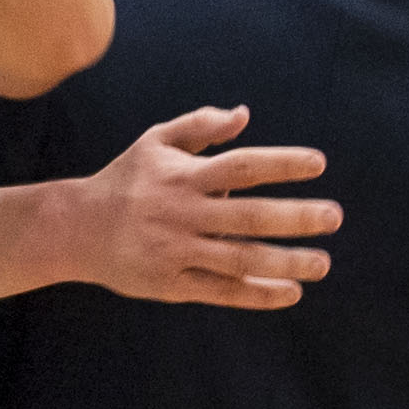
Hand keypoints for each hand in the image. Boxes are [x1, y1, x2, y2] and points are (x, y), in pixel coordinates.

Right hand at [56, 105, 337, 310]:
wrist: (74, 229)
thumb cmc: (123, 181)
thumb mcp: (155, 143)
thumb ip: (199, 126)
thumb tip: (244, 114)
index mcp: (183, 176)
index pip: (241, 166)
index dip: (281, 163)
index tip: (319, 163)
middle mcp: (183, 213)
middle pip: (249, 216)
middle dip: (296, 217)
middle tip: (334, 216)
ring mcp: (178, 251)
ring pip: (241, 259)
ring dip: (287, 262)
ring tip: (324, 263)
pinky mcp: (172, 284)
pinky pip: (222, 292)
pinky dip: (258, 294)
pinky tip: (290, 292)